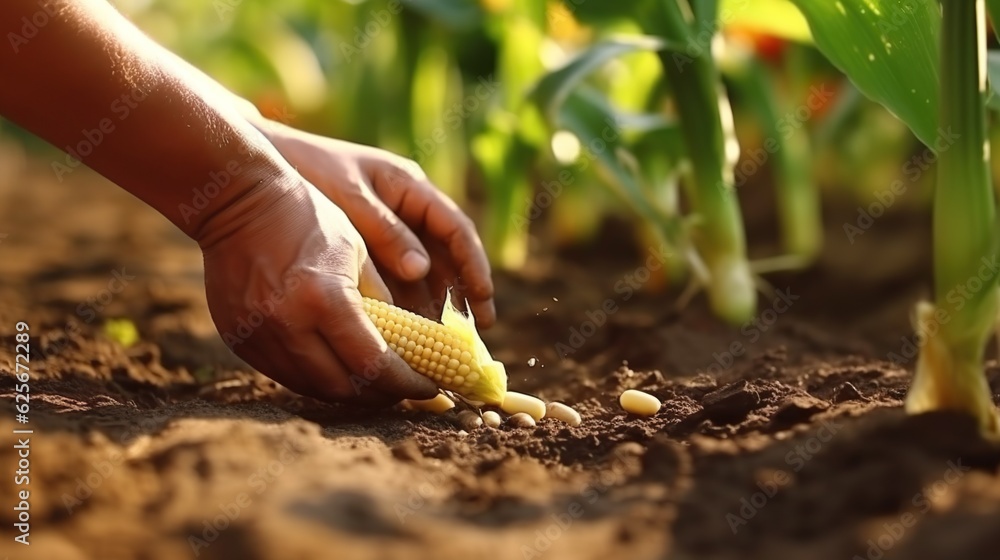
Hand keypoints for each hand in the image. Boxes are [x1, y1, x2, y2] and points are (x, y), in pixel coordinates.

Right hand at [198, 172, 438, 404]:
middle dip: (382, 394)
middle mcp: (290, 326)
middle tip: (405, 388)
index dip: (407, 384)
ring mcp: (260, 338)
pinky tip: (337, 368)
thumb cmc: (307, 217)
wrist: (238, 201)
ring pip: (315, 388)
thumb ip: (382, 301)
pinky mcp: (240, 342)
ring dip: (350, 391)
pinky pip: (286, 376)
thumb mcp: (357, 252)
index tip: (429, 386)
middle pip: (346, 388)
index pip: (374, 365)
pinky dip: (317, 378)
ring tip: (375, 383)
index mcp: (326, 300)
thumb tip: (412, 343)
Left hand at [257, 123, 495, 326]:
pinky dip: (401, 309)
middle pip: (446, 258)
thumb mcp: (349, 197)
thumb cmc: (307, 171)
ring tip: (444, 343)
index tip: (483, 299)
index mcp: (410, 189)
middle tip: (477, 332)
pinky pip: (392, 284)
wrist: (255, 172)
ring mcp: (386, 234)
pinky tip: (405, 336)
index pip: (455, 230)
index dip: (474, 266)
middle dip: (463, 295)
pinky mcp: (365, 253)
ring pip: (421, 276)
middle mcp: (406, 213)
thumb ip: (386, 231)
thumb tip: (421, 270)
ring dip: (433, 307)